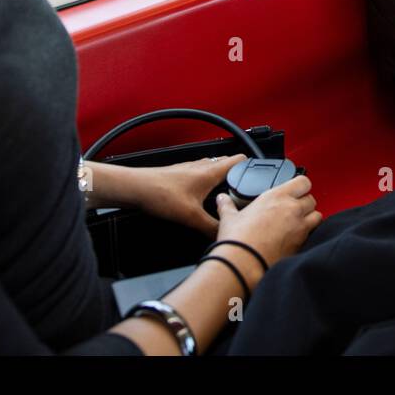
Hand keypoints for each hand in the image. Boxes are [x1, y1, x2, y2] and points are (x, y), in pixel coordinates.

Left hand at [130, 155, 245, 234]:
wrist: (135, 188)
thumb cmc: (160, 195)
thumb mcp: (191, 217)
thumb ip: (211, 227)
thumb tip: (226, 235)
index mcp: (210, 172)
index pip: (240, 159)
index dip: (252, 167)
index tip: (258, 179)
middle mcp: (202, 166)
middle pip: (228, 164)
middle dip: (238, 175)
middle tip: (243, 192)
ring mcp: (190, 168)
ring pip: (213, 168)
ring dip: (222, 178)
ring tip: (225, 195)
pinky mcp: (180, 173)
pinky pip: (201, 173)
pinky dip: (207, 181)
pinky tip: (201, 196)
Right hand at [214, 174, 321, 274]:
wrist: (243, 265)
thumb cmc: (237, 240)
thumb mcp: (229, 218)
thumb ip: (227, 206)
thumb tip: (221, 199)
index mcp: (276, 197)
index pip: (303, 182)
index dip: (301, 186)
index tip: (295, 191)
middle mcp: (292, 209)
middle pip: (311, 199)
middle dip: (305, 203)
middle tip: (293, 210)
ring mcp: (299, 228)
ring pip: (317, 216)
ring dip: (310, 219)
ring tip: (297, 224)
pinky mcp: (301, 245)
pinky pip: (312, 235)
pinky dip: (307, 236)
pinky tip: (294, 240)